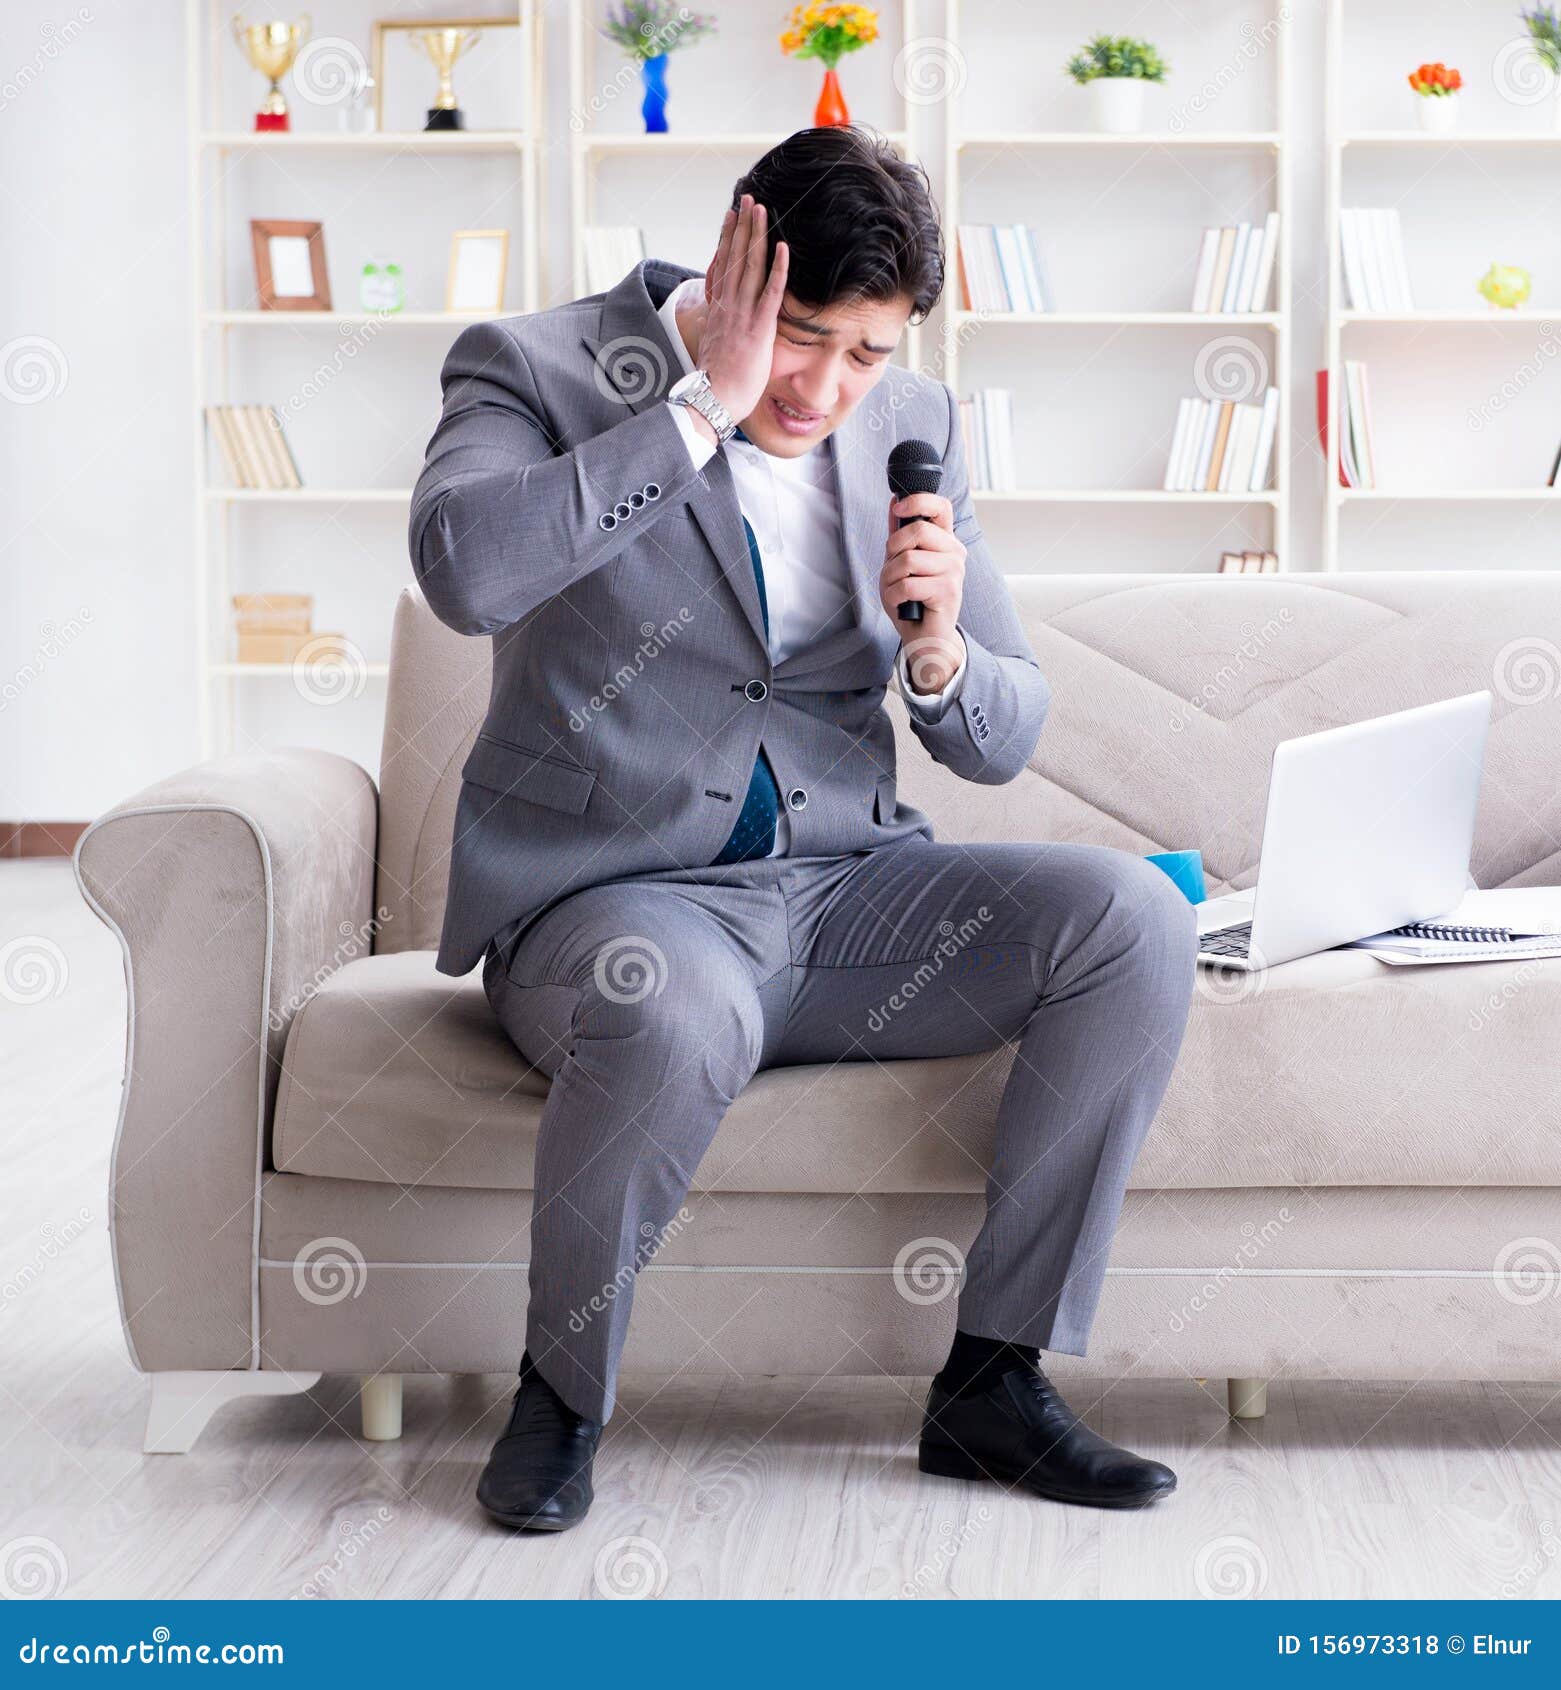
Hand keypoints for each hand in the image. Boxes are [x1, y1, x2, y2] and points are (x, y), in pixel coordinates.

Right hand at [696, 194, 788, 430]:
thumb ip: (721, 328)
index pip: (723, 266)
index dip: (727, 239)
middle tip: (748, 198)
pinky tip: (783, 248)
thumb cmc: (717, 383)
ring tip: (761, 208)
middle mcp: (728, 306)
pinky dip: (777, 269)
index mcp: (719, 311)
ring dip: (756, 235)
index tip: (731, 216)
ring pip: (750, 267)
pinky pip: (770, 293)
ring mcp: (742, 315)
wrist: (713, 400)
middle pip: (735, 258)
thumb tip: (721, 321)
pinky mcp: (758, 329)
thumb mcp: (715, 348)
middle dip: (742, 226)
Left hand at [880, 491, 966, 691]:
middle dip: (893, 550)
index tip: (899, 509)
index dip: (918, 501)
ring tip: (897, 591)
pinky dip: (893, 595)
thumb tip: (895, 502)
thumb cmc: (912, 600)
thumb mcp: (898, 562)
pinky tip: (900, 603)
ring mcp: (954, 571)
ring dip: (890, 578)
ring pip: (908, 560)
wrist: (924, 637)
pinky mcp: (948, 591)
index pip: (941, 506)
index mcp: (945, 541)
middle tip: (893, 569)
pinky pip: (907, 584)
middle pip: (917, 531)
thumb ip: (899, 534)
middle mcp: (954, 552)